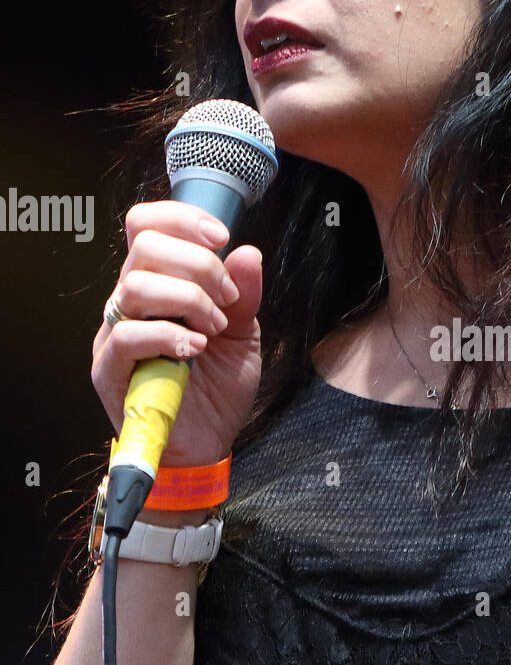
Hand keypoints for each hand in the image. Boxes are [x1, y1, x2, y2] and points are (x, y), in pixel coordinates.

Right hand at [92, 201, 263, 467]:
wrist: (206, 444)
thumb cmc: (217, 389)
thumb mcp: (243, 334)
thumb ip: (245, 294)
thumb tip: (246, 253)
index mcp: (159, 284)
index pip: (146, 225)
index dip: (181, 219)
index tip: (220, 237)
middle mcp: (131, 302)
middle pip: (144, 246)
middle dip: (199, 265)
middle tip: (227, 301)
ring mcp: (116, 334)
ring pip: (136, 285)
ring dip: (188, 300)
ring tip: (213, 330)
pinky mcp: (110, 369)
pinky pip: (128, 335)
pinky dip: (169, 335)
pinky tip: (195, 348)